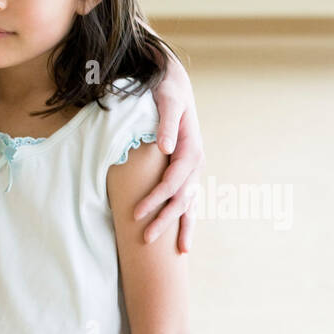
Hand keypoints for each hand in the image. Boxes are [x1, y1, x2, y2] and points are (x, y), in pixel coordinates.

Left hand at [134, 42, 203, 252]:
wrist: (175, 83)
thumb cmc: (167, 91)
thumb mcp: (167, 101)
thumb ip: (167, 124)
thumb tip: (166, 147)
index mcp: (191, 148)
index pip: (173, 181)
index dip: (156, 198)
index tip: (137, 213)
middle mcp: (196, 162)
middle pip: (181, 198)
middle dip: (165, 220)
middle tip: (145, 239)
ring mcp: (194, 169)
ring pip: (189, 202)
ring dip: (179, 225)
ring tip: (176, 250)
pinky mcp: (188, 171)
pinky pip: (189, 199)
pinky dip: (187, 218)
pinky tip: (184, 238)